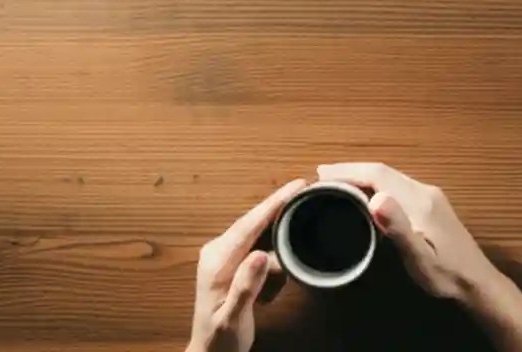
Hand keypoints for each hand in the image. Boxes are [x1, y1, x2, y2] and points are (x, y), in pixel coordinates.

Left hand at [186, 179, 306, 351]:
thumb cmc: (220, 339)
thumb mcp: (233, 317)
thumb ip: (245, 286)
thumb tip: (261, 255)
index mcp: (216, 262)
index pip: (248, 225)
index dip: (273, 203)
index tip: (296, 186)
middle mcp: (216, 252)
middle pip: (252, 220)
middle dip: (278, 202)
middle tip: (305, 187)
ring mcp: (222, 255)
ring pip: (253, 227)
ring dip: (276, 214)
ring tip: (300, 201)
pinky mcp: (230, 260)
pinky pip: (253, 238)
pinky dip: (271, 229)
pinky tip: (285, 224)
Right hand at [317, 162, 495, 301]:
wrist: (477, 282)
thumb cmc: (446, 275)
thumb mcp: (419, 257)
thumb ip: (398, 228)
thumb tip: (375, 198)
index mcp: (419, 200)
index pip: (378, 175)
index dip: (349, 171)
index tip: (320, 174)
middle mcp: (425, 191)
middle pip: (383, 171)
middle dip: (352, 170)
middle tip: (321, 176)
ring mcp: (430, 196)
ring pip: (391, 177)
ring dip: (363, 176)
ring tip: (336, 182)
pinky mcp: (432, 205)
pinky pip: (398, 185)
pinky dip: (376, 184)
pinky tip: (367, 194)